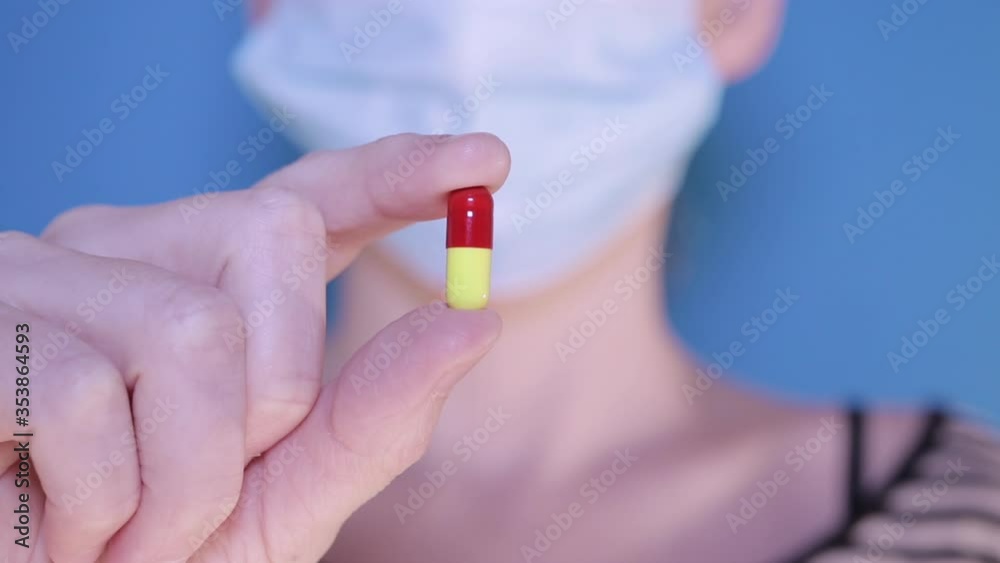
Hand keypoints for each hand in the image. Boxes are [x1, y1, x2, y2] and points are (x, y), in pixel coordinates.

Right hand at [1, 132, 508, 561]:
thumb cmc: (164, 555)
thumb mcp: (289, 495)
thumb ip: (375, 416)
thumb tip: (476, 322)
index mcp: (214, 285)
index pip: (313, 198)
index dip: (396, 172)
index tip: (483, 163)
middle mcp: (132, 247)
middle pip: (273, 232)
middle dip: (274, 391)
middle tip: (208, 483)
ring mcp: (47, 271)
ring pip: (191, 329)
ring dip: (182, 482)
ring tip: (123, 530)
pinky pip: (88, 391)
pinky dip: (99, 503)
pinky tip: (50, 527)